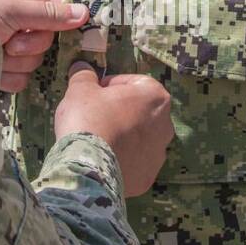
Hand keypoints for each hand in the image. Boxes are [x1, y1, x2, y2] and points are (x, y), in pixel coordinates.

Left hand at [0, 0, 87, 93]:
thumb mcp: (8, 9)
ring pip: (35, 60)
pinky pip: (21, 79)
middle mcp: (13, 20)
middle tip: (11, 39)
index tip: (74, 24)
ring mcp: (7, 48)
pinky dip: (9, 76)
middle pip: (46, 37)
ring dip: (17, 59)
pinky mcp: (2, 73)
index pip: (50, 4)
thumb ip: (45, 13)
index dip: (60, 16)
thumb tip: (83, 11)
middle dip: (30, 41)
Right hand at [55, 63, 173, 195]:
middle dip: (118, 110)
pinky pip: (134, 161)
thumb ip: (84, 75)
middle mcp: (165, 124)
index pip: (132, 82)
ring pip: (138, 137)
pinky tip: (101, 158)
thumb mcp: (80, 89)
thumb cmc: (89, 119)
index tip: (93, 94)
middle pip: (138, 110)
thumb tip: (82, 67)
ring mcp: (159, 154)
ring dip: (121, 135)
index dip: (109, 85)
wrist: (89, 168)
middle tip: (94, 115)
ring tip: (97, 139)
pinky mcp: (148, 177)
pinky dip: (120, 158)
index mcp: (155, 96)